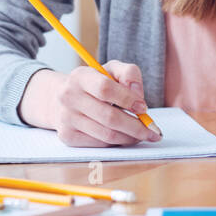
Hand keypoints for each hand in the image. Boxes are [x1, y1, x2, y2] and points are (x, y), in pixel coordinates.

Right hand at [18, 60, 161, 146]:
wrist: (63, 98)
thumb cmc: (95, 83)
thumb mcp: (111, 71)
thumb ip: (128, 73)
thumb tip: (138, 94)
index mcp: (80, 76)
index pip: (105, 89)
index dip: (127, 99)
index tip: (144, 108)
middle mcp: (69, 97)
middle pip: (109, 117)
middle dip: (136, 127)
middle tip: (153, 131)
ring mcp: (66, 118)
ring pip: (107, 135)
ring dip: (130, 137)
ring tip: (142, 135)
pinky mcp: (67, 136)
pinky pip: (100, 144)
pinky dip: (117, 142)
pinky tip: (125, 137)